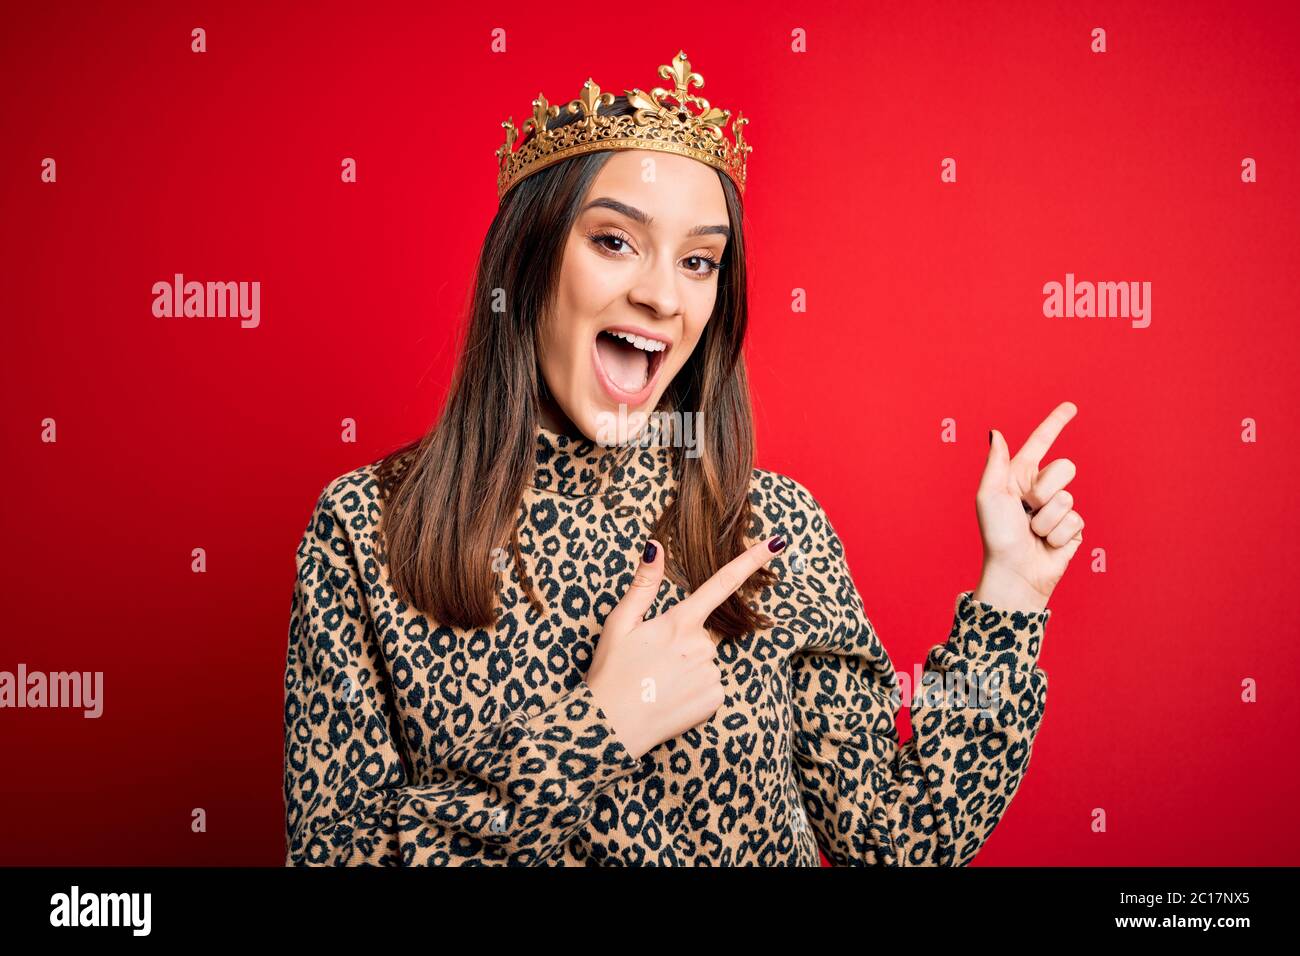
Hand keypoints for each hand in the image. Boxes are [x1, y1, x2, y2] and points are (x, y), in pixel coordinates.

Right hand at [586, 534, 785, 759]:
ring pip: (707, 661)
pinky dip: (694, 690)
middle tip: (651, 663)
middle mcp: (701, 646)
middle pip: (704, 634)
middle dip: (683, 643)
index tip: (777, 542)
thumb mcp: (620, 623)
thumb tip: (654, 546)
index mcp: (679, 622)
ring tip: (658, 684)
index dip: (751, 561)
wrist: (611, 726)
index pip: (721, 583)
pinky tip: (671, 699)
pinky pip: (711, 686)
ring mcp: (711, 673)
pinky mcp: (715, 699)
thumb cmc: (611, 672)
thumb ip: (643, 584)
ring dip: (688, 669)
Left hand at [973, 401, 1084, 611]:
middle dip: (1045, 489)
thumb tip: (996, 432)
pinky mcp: (1073, 528)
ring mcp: (1059, 508)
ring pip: (1067, 497)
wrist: (1013, 571)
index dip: (1056, 424)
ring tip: (1033, 532)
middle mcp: (1042, 488)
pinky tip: (1046, 543)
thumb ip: (997, 463)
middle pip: (1065, 467)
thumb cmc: (997, 535)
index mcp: (1020, 476)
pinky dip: (1056, 534)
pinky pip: (1074, 520)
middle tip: (1027, 509)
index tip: (1071, 407)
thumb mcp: (989, 496)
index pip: (1041, 443)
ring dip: (1046, 518)